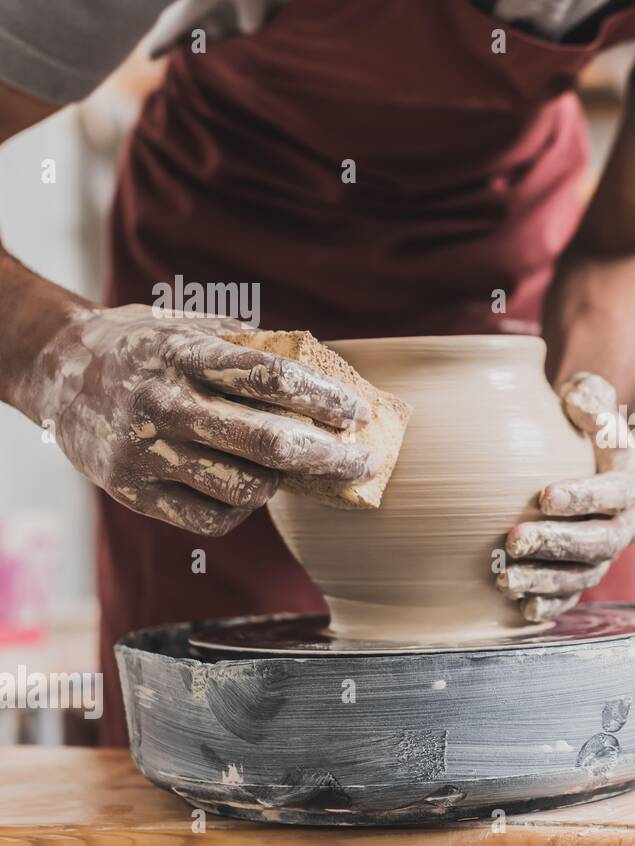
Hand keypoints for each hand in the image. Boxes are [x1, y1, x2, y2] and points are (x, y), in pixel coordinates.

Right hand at [20, 305, 375, 535]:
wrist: (60, 371)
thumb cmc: (147, 348)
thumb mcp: (192, 327)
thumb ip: (251, 349)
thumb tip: (327, 376)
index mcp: (184, 352)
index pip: (270, 378)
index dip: (323, 399)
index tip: (358, 413)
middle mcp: (163, 402)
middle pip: (267, 442)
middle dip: (329, 456)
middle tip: (363, 461)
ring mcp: (144, 451)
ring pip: (243, 488)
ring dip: (282, 483)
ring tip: (291, 469)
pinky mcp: (131, 492)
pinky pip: (209, 519)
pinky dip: (241, 510)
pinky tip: (247, 490)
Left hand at [498, 372, 634, 621]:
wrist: (571, 448)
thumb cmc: (577, 418)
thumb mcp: (588, 394)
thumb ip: (589, 395)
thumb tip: (580, 403)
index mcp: (633, 479)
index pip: (616, 492)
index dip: (584, 497)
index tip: (544, 496)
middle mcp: (626, 521)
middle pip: (600, 542)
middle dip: (558, 544)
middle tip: (515, 541)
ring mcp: (604, 553)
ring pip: (584, 575)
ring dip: (545, 580)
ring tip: (505, 578)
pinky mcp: (582, 573)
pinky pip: (570, 597)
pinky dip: (548, 606)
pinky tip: (520, 608)